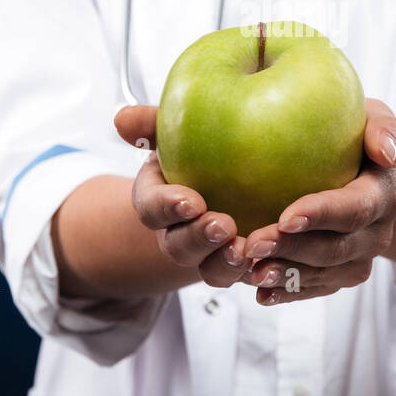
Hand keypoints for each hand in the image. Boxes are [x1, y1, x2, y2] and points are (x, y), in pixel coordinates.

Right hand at [114, 105, 250, 287]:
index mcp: (158, 200)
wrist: (236, 174)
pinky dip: (257, 271)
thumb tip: (122, 118)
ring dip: (225, 262)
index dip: (167, 207)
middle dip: (198, 238)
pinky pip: (244, 277)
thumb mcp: (176, 133)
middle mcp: (178, 233)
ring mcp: (208, 255)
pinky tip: (272, 261)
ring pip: (210, 269)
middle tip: (224, 225)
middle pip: (178, 246)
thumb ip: (152, 123)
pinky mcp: (238, 265)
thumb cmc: (197, 149)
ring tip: (245, 249)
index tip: (191, 201)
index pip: (151, 208)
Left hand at [241, 99, 395, 304]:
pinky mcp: (343, 273)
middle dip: (293, 249)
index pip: (355, 208)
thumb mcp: (376, 119)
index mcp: (386, 194)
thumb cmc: (362, 137)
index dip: (322, 214)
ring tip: (250, 272)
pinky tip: (260, 292)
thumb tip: (385, 151)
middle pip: (336, 248)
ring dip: (287, 276)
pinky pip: (317, 289)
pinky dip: (289, 292)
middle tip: (252, 244)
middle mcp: (378, 233)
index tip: (285, 217)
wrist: (374, 177)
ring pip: (325, 275)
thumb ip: (383, 128)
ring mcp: (360, 257)